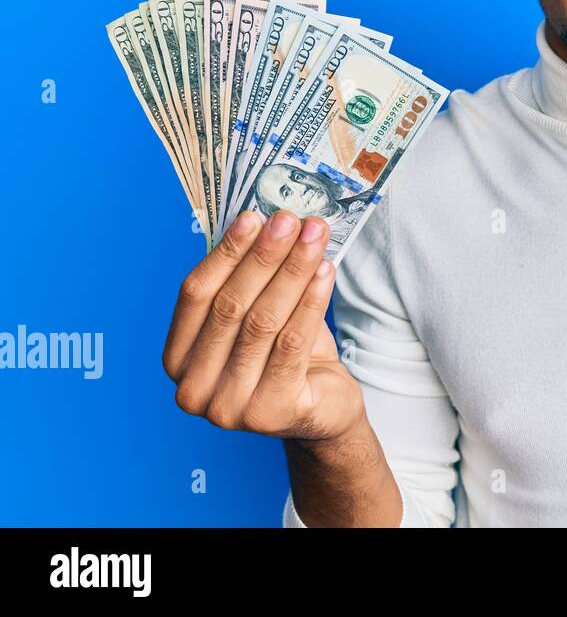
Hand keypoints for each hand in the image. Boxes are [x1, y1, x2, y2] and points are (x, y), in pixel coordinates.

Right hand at [162, 208, 364, 441]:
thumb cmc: (285, 355)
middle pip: (230, 306)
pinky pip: (292, 344)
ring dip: (292, 271)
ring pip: (263, 322)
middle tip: (291, 220)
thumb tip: (263, 221)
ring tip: (315, 238)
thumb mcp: (257, 316)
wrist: (323, 409)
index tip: (254, 217)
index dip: (225, 253)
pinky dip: (310, 302)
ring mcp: (228, 407)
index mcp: (177, 358)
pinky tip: (325, 272)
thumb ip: (248, 280)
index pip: (195, 295)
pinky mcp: (270, 413)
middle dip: (265, 257)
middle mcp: (193, 387)